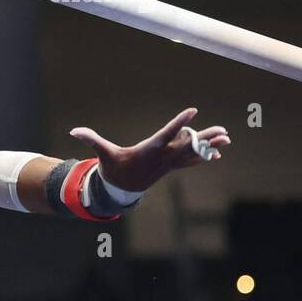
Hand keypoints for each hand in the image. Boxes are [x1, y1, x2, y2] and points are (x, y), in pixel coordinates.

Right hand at [70, 108, 229, 192]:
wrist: (120, 189)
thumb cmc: (113, 167)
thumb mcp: (103, 154)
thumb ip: (91, 140)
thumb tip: (73, 131)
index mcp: (148, 150)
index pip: (167, 133)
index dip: (180, 122)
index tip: (193, 112)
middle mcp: (162, 157)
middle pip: (188, 144)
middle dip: (205, 137)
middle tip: (223, 130)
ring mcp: (168, 163)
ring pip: (194, 153)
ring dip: (211, 146)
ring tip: (228, 138)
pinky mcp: (170, 167)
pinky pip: (191, 161)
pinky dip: (204, 156)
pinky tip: (217, 152)